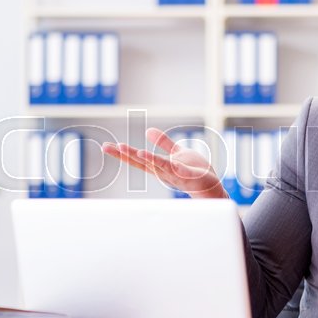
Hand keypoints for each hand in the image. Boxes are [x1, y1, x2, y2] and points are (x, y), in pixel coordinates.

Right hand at [102, 127, 227, 198]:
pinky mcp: (188, 175)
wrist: (212, 187)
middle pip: (142, 163)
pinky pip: (177, 168)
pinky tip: (162, 159)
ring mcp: (175, 175)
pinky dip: (168, 164)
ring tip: (134, 151)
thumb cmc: (194, 171)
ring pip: (158, 165)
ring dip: (146, 158)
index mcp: (160, 166)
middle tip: (107, 147)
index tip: (106, 146)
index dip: (122, 153)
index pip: (138, 159)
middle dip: (125, 155)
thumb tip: (148, 130)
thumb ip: (163, 143)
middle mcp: (164, 172)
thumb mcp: (176, 153)